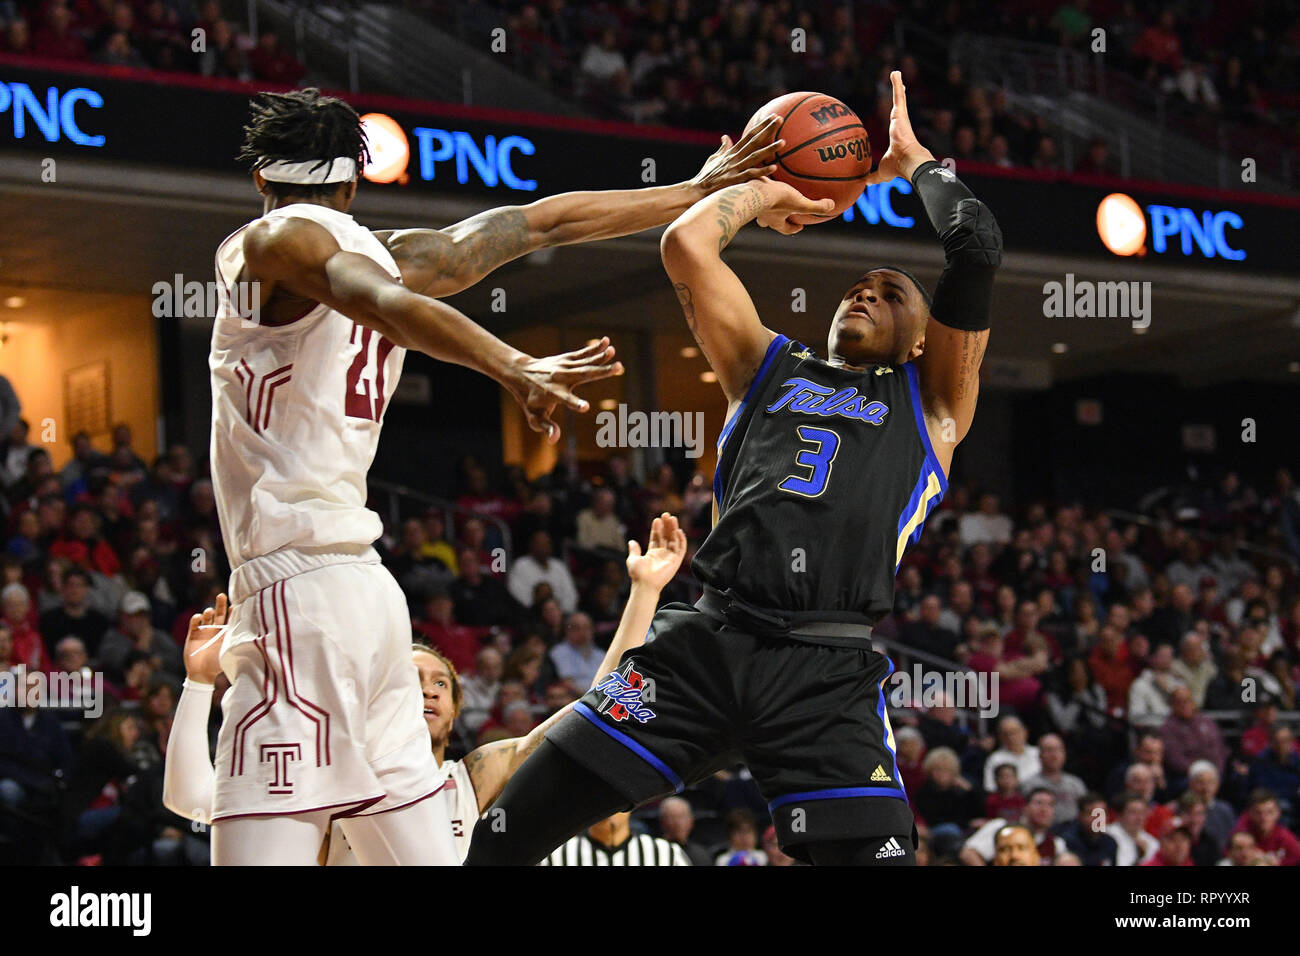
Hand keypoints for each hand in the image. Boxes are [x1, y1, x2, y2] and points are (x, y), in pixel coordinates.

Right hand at [184, 593, 227, 683]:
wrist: (202, 674)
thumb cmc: (218, 665)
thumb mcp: (228, 653)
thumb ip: (235, 644)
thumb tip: (251, 638)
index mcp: (226, 634)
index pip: (231, 619)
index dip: (233, 612)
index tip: (236, 604)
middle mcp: (215, 630)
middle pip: (218, 613)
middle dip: (220, 604)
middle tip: (222, 595)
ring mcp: (204, 631)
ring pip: (206, 617)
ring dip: (208, 612)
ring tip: (209, 611)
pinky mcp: (193, 635)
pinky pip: (194, 624)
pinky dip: (196, 618)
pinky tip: (198, 617)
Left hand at [504, 338, 623, 442]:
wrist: (521, 374)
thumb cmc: (530, 400)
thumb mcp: (535, 417)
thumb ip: (546, 427)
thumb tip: (553, 440)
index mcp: (554, 394)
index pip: (565, 400)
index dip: (575, 404)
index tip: (586, 408)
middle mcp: (561, 379)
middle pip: (583, 375)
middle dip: (601, 372)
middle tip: (619, 367)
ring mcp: (564, 367)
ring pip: (585, 362)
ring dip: (601, 357)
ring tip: (613, 351)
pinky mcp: (566, 359)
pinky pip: (582, 354)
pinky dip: (594, 348)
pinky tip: (607, 342)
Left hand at [626, 512, 687, 589]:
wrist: (645, 584)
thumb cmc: (638, 574)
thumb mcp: (633, 559)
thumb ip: (634, 550)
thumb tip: (631, 541)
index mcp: (652, 554)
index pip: (656, 538)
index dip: (657, 528)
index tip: (657, 519)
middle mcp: (662, 554)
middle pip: (666, 537)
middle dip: (666, 526)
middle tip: (666, 515)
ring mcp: (669, 557)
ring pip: (674, 540)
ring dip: (673, 529)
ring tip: (672, 518)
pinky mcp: (676, 561)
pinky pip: (681, 548)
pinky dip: (681, 539)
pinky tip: (678, 530)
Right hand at [689, 115, 782, 193]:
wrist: (697, 189)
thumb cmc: (706, 176)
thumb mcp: (714, 159)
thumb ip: (723, 148)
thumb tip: (725, 137)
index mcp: (732, 152)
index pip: (749, 135)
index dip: (761, 126)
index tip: (772, 117)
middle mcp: (735, 157)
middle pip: (754, 141)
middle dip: (767, 129)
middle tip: (780, 119)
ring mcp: (736, 168)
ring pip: (755, 156)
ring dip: (769, 149)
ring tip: (783, 143)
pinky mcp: (735, 180)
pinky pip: (751, 175)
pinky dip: (762, 171)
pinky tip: (774, 167)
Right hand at [752, 178, 835, 234]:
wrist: (752, 191)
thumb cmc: (776, 200)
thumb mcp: (800, 204)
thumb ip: (816, 207)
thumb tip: (832, 206)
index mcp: (775, 221)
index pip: (785, 229)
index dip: (793, 229)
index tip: (800, 226)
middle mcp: (762, 215)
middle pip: (768, 222)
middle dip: (774, 219)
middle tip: (780, 213)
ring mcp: (753, 205)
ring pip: (759, 207)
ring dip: (764, 204)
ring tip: (769, 195)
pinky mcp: (747, 193)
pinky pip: (754, 191)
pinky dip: (759, 187)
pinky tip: (763, 177)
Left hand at [865, 71, 934, 185]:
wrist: (907, 162)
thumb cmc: (897, 168)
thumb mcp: (881, 172)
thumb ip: (873, 177)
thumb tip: (863, 183)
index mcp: (897, 134)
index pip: (897, 122)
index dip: (897, 117)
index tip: (897, 112)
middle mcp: (900, 124)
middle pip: (899, 106)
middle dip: (899, 96)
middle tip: (899, 85)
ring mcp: (901, 117)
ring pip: (899, 97)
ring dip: (898, 85)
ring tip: (895, 73)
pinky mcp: (901, 113)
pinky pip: (898, 95)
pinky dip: (897, 84)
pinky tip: (895, 73)